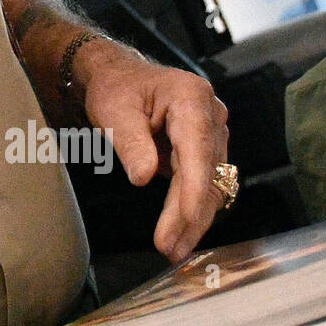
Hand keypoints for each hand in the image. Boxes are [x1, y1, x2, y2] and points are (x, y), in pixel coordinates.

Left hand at [73, 39, 229, 263]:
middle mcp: (211, 114)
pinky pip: (203, 183)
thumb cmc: (116, 89)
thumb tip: (144, 178)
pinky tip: (180, 232)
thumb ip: (130, 143)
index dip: (194, 188)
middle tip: (170, 247)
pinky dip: (191, 209)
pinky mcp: (206, 149)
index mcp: (190, 97)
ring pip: (209, 183)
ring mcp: (212, 132)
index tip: (185, 219)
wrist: (121, 77)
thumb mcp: (113, 111)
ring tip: (173, 248)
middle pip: (207, 172)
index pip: (197, 149)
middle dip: (190, 214)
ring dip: (193, 218)